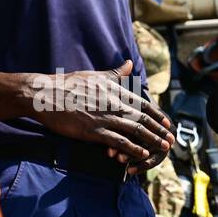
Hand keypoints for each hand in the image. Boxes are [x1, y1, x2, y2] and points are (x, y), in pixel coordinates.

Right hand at [29, 60, 173, 167]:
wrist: (46, 95)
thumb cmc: (68, 84)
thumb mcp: (95, 75)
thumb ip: (115, 73)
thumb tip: (129, 63)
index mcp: (115, 90)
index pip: (142, 103)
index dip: (157, 114)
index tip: (166, 122)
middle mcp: (113, 103)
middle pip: (143, 117)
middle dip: (159, 129)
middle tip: (171, 139)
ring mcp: (104, 117)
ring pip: (135, 129)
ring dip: (152, 139)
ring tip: (163, 147)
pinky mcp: (94, 130)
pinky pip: (118, 141)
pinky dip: (132, 148)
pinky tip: (141, 154)